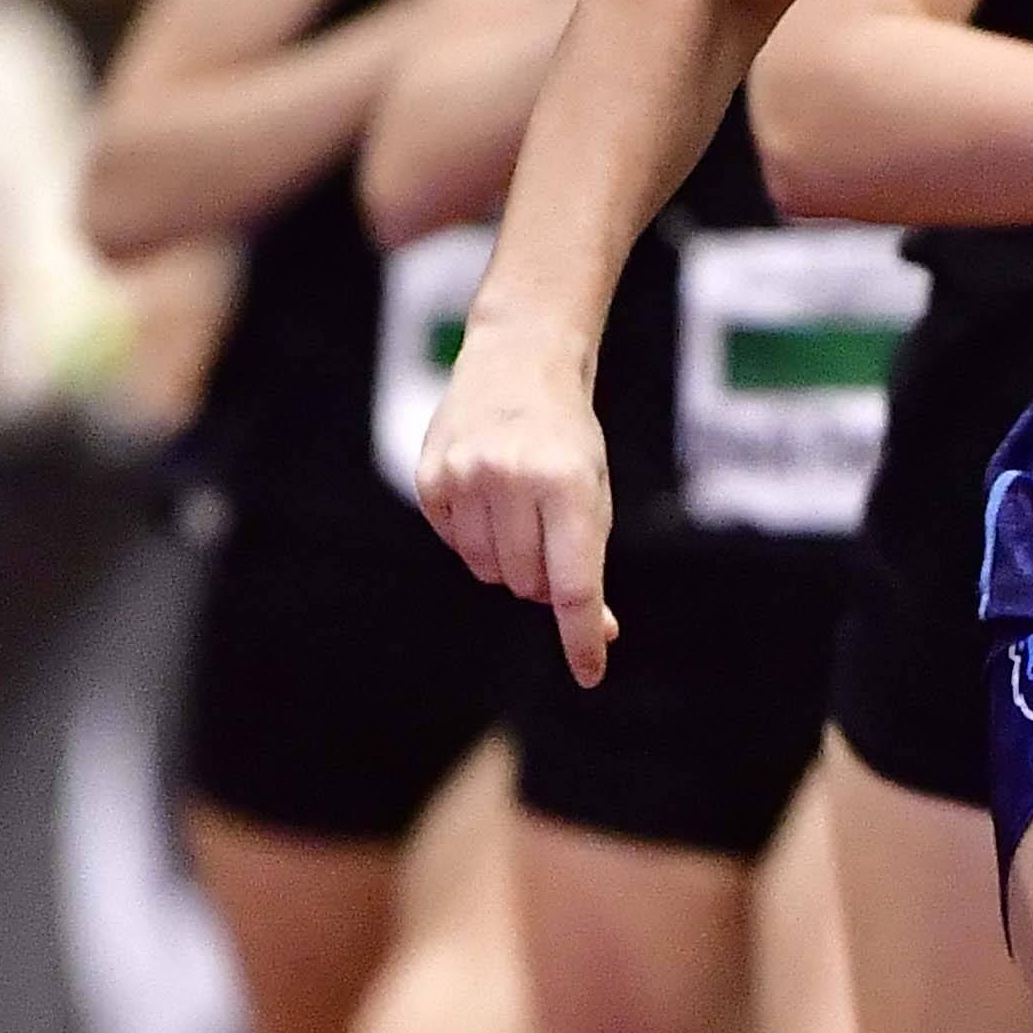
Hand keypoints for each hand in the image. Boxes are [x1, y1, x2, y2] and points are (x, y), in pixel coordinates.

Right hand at [418, 309, 615, 683]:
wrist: (518, 361)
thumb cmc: (567, 438)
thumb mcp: (593, 492)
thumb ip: (590, 563)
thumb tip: (601, 634)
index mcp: (566, 485)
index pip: (574, 585)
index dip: (580, 636)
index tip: (590, 671)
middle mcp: (512, 479)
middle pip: (527, 584)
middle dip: (542, 577)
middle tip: (549, 531)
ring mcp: (465, 477)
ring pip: (487, 571)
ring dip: (506, 560)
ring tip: (517, 508)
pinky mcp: (430, 479)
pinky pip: (454, 544)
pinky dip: (473, 536)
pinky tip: (484, 494)